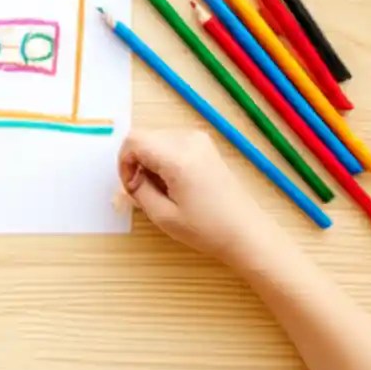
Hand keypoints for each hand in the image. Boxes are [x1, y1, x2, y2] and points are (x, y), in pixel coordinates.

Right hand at [119, 130, 286, 267]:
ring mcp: (199, 140)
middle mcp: (189, 140)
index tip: (132, 187)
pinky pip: (170, 143)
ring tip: (160, 189)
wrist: (247, 232)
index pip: (133, 141)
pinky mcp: (205, 145)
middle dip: (136, 162)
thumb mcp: (163, 215)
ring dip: (149, 161)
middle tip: (143, 191)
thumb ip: (138, 190)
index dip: (124, 163)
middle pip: (143, 138)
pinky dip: (163, 159)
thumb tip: (131, 177)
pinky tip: (173, 182)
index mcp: (178, 157)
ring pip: (155, 139)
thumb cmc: (207, 229)